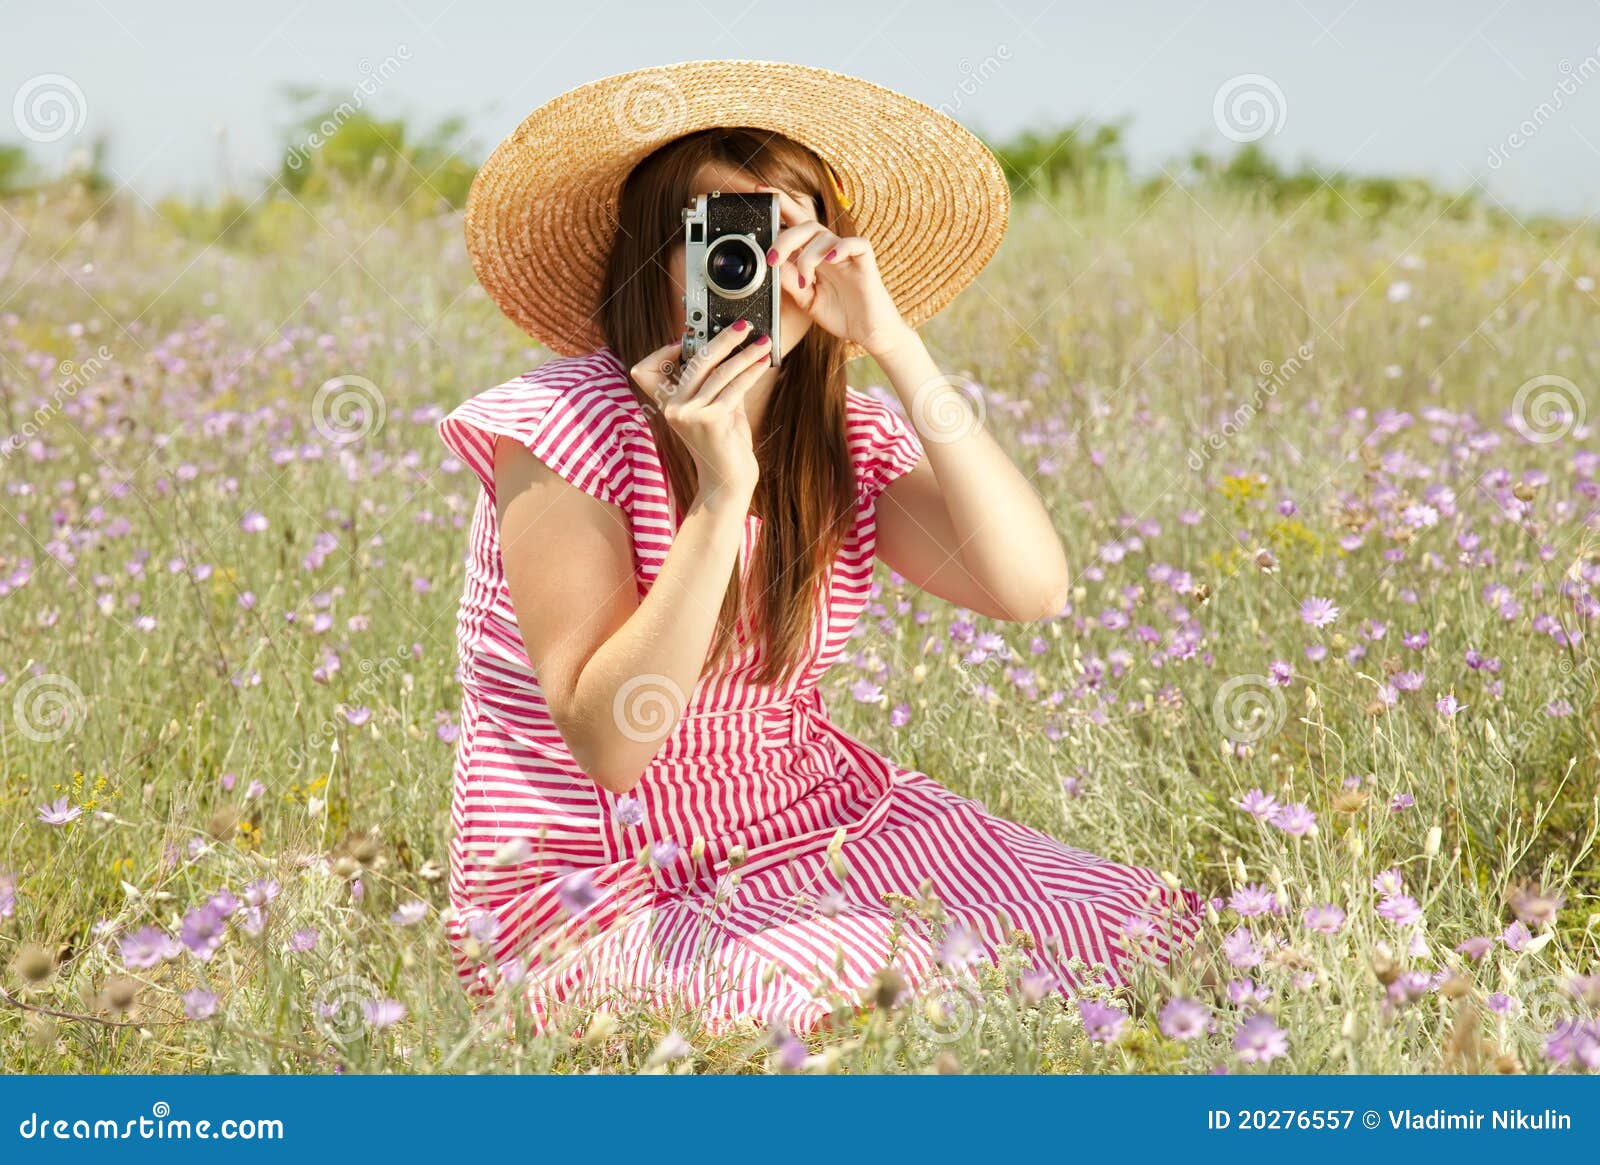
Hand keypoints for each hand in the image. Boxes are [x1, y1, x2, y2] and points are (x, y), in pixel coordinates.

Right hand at [630, 321, 770, 506]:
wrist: (728, 482)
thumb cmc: (724, 445)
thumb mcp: (716, 407)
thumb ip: (717, 382)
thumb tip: (732, 347)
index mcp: (666, 405)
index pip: (646, 369)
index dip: (663, 351)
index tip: (687, 338)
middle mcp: (672, 409)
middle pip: (693, 361)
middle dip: (721, 339)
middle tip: (742, 325)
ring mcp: (688, 414)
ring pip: (718, 372)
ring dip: (744, 354)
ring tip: (762, 343)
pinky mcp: (709, 420)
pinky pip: (733, 387)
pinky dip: (751, 372)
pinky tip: (764, 362)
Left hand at [758, 184, 915, 358]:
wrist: (869, 334)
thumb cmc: (841, 315)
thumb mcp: (806, 299)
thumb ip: (790, 281)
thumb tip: (772, 263)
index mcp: (815, 256)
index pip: (797, 224)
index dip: (781, 204)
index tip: (761, 193)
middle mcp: (830, 251)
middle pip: (807, 225)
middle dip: (785, 237)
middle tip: (773, 258)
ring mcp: (848, 256)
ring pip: (824, 236)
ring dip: (808, 257)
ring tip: (806, 281)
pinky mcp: (866, 263)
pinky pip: (856, 244)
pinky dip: (842, 247)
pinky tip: (831, 259)